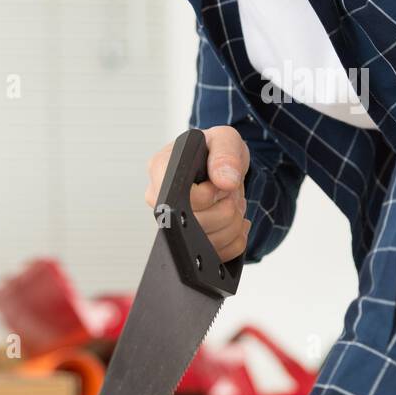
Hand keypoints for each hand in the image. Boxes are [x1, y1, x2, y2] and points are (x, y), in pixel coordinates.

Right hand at [145, 125, 251, 260]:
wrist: (222, 168)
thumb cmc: (216, 151)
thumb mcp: (226, 140)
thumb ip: (225, 154)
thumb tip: (225, 180)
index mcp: (161, 169)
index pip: (179, 198)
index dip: (208, 195)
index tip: (218, 183)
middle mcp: (161, 198)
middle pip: (197, 225)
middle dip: (226, 208)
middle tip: (227, 191)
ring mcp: (172, 223)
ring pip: (209, 243)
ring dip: (232, 222)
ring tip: (229, 202)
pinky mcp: (187, 241)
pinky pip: (218, 254)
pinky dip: (234, 239)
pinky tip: (232, 220)